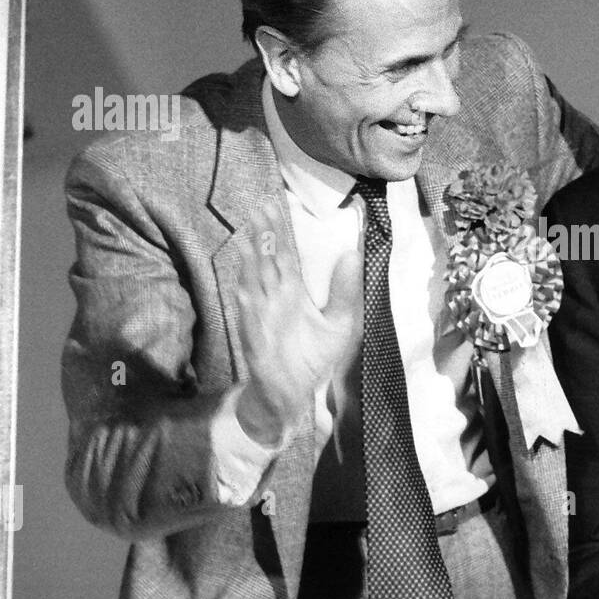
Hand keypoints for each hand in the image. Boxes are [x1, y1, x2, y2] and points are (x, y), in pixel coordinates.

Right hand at [234, 198, 362, 445]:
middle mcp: (274, 300)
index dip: (279, 230)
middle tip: (259, 208)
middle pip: (267, 263)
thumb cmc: (313, 356)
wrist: (296, 395)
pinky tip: (245, 289)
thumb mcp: (339, 322)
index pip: (285, 255)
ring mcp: (262, 319)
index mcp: (292, 293)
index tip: (272, 203)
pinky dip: (249, 307)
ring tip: (249, 240)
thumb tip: (352, 253)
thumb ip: (346, 291)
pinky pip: (251, 322)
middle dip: (263, 238)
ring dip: (251, 266)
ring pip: (255, 286)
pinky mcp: (257, 342)